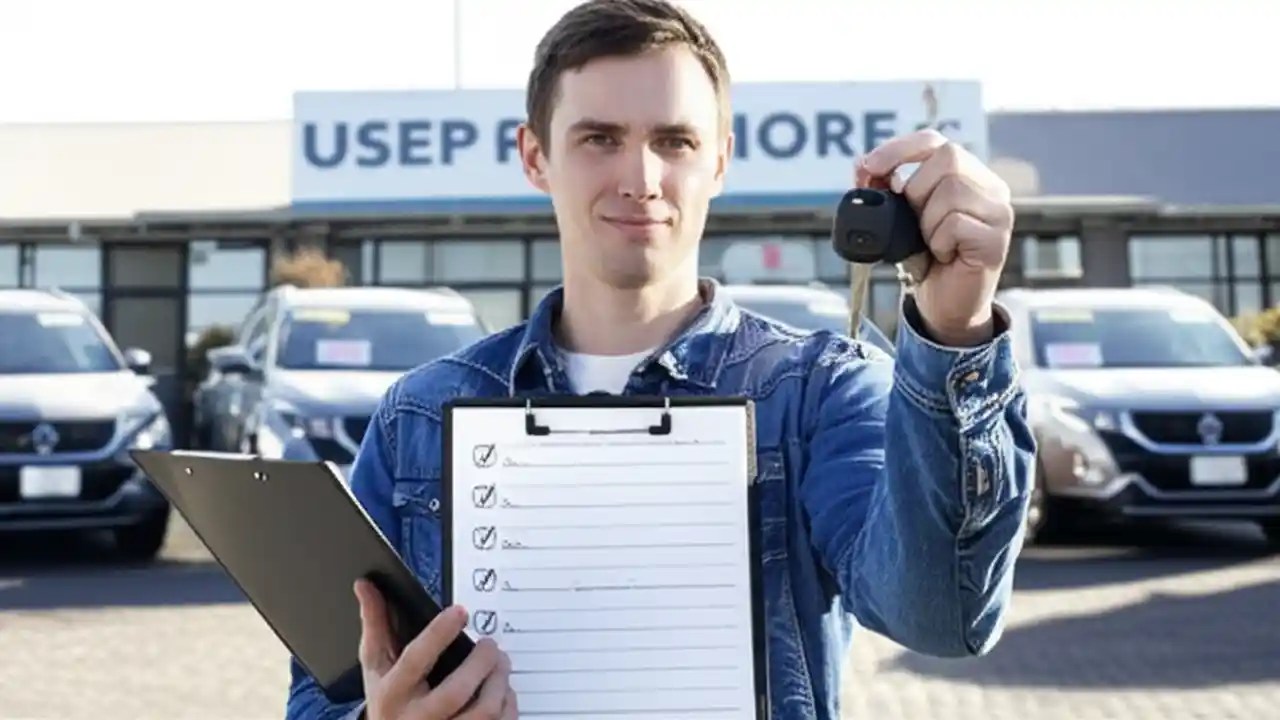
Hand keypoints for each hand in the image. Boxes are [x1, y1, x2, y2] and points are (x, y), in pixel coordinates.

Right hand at [355, 579, 516, 718]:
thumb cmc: (388, 702)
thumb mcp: (376, 668)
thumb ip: (375, 625)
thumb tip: (366, 585)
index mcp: (392, 694)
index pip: (415, 661)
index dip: (438, 633)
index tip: (459, 612)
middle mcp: (417, 719)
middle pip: (457, 690)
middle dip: (482, 661)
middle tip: (490, 644)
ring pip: (484, 711)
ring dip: (500, 681)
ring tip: (500, 664)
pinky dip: (508, 706)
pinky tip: (503, 693)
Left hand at [856, 129, 1013, 345]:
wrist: (944, 305)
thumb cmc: (925, 259)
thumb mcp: (899, 218)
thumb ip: (883, 189)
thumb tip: (860, 165)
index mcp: (968, 175)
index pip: (936, 141)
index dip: (900, 148)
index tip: (870, 167)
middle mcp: (991, 187)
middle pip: (947, 158)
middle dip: (917, 191)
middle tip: (916, 222)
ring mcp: (998, 212)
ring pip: (951, 191)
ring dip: (928, 222)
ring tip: (933, 243)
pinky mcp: (996, 240)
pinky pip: (956, 224)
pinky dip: (939, 241)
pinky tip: (945, 255)